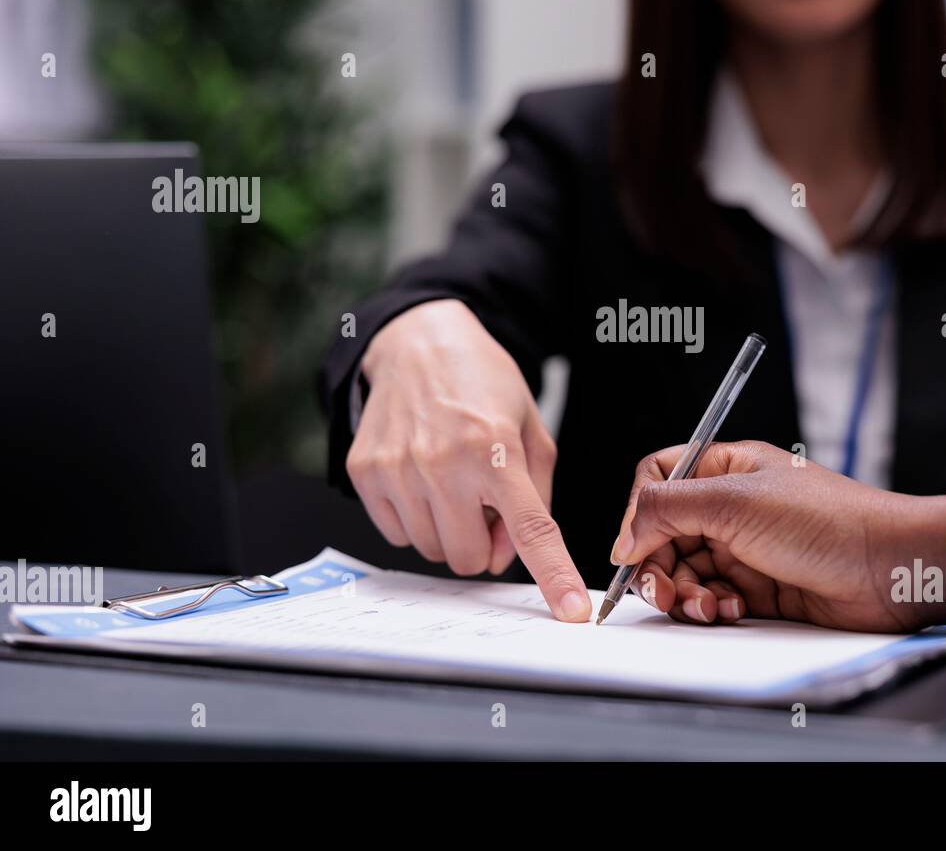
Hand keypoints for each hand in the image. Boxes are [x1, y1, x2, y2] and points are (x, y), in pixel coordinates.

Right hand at [347, 299, 589, 621]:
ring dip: (448, 530)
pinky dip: (415, 519)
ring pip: (432, 551)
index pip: (531, 529)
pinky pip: (397, 534)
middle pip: (469, 557)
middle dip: (482, 544)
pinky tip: (422, 479)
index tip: (569, 613)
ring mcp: (399, 469)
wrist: (420, 343)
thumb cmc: (483, 384)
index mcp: (496, 450)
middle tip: (484, 505)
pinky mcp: (365, 472)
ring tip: (453, 482)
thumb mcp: (531, 428)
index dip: (553, 575)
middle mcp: (444, 463)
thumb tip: (507, 555)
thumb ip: (536, 496)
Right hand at [610, 441, 945, 631]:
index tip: (632, 545)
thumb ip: (667, 509)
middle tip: (663, 590)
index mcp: (727, 468)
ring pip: (685, 571)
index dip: (638, 512)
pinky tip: (731, 609)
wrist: (889, 570)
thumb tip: (624, 535)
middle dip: (657, 563)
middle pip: (664, 533)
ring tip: (706, 604)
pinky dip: (712, 607)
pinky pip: (712, 598)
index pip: (658, 478)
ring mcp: (746, 547)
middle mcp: (733, 505)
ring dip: (685, 592)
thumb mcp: (734, 502)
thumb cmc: (828, 521)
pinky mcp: (760, 588)